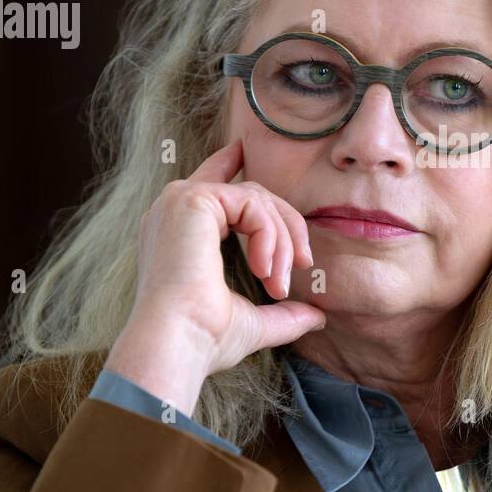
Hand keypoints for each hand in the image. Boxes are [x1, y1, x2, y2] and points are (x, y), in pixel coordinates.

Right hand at [105, 140, 324, 415]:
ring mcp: (179, 201)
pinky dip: (268, 236)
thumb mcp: (252, 320)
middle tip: (303, 263)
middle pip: (249, 194)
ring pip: (256, 198)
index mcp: (178, 231)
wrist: (176, 343)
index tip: (243, 148)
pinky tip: (263, 269)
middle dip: (285, 227)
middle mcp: (173, 210)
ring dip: (280, 240)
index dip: (227, 162)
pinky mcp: (191, 198)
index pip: (208, 183)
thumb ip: (283, 313)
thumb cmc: (203, 338)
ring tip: (277, 282)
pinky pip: (252, 203)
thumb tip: (317, 317)